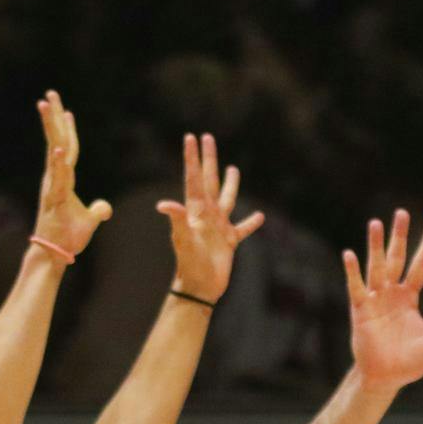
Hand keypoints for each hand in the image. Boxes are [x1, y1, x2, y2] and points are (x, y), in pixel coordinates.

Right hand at [31, 90, 112, 255]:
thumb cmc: (68, 237)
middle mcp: (54, 178)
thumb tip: (105, 208)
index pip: (67, 149)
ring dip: (50, 129)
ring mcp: (52, 187)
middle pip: (56, 142)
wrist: (54, 254)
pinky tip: (59, 149)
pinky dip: (59, 165)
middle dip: (53, 117)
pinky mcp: (53, 200)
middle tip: (50, 94)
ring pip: (53, 152)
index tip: (66, 111)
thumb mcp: (89, 220)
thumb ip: (97, 210)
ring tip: (46, 106)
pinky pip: (58, 179)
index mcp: (62, 180)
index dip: (67, 130)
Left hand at [157, 132, 264, 303]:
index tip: (191, 137)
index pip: (194, 177)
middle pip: (209, 180)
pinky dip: (251, 223)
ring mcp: (219, 226)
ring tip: (234, 168)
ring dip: (231, 183)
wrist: (199, 286)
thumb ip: (177, 219)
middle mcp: (207, 214)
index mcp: (196, 210)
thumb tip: (163, 204)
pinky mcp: (229, 241)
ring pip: (227, 198)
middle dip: (209, 159)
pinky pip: (243, 228)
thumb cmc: (190, 264)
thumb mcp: (183, 240)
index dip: (192, 157)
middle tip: (208, 138)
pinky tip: (260, 216)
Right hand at [343, 209, 422, 388]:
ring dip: (375, 246)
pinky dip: (353, 272)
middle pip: (396, 259)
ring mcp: (375, 301)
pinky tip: (349, 254)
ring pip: (376, 267)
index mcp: (409, 298)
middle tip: (402, 212)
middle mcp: (392, 294)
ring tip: (376, 223)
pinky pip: (357, 288)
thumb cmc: (410, 362)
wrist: (387, 379)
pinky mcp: (361, 311)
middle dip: (399, 237)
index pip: (420, 267)